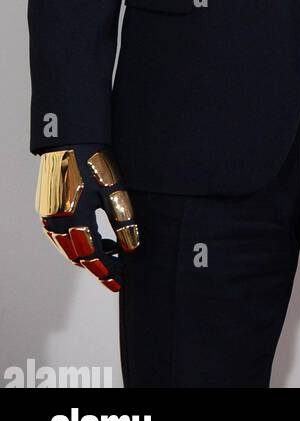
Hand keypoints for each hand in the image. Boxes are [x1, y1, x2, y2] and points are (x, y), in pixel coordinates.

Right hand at [35, 145, 139, 291]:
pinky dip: (77, 244)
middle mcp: (57, 222)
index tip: (121, 280)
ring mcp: (48, 217)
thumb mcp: (114, 189)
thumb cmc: (94, 161)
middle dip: (99, 267)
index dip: (107, 270)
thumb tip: (132, 248)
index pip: (92, 256)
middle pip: (78, 257)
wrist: (69, 140)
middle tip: (118, 272)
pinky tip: (94, 238)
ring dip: (88, 256)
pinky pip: (60, 238)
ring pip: (67, 249)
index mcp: (75, 217)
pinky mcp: (46, 211)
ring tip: (112, 254)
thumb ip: (123, 220)